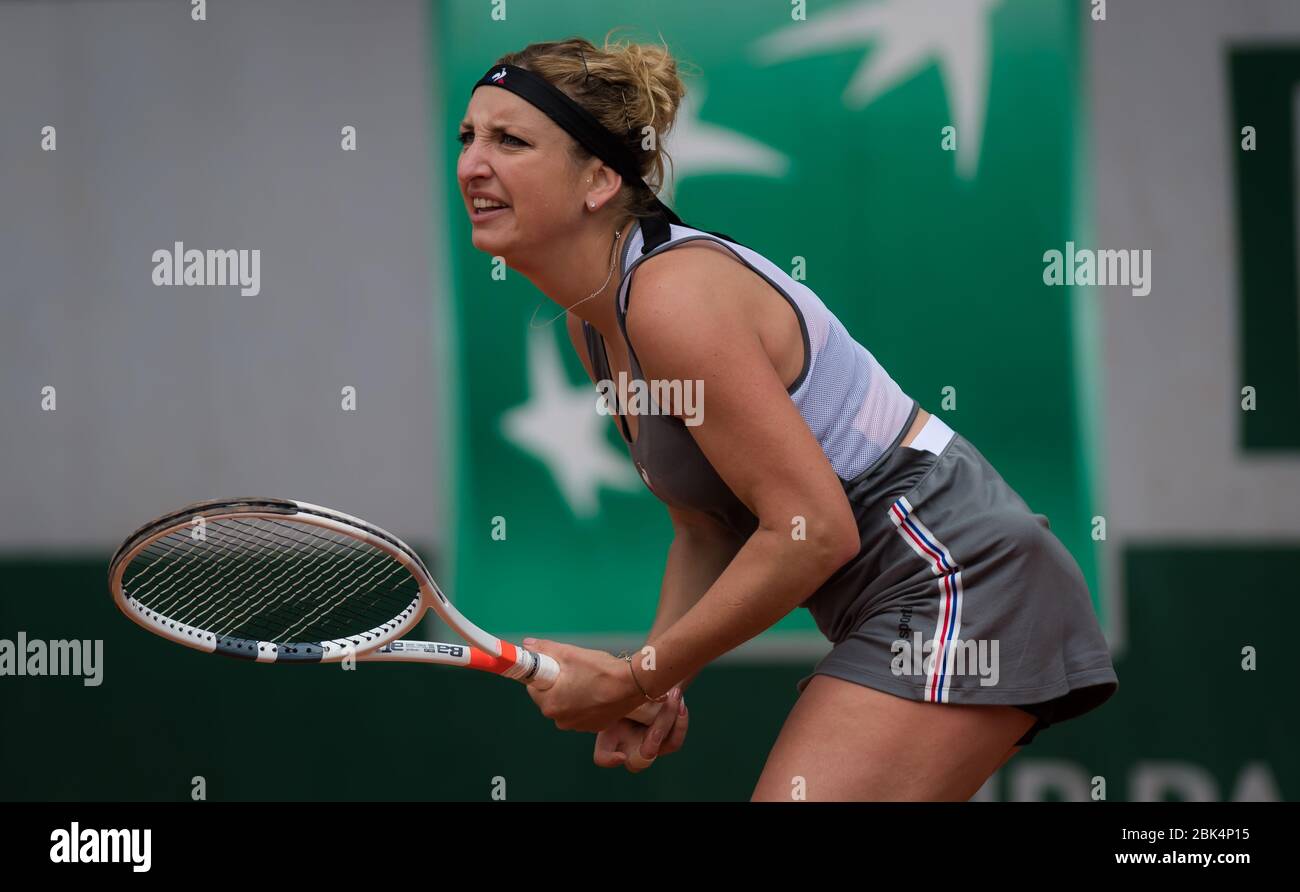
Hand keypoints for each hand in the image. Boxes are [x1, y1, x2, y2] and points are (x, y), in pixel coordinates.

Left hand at [524, 638, 652, 732]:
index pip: (533, 688)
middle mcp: (562, 721)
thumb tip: (527, 645)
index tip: (555, 666)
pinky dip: (586, 702)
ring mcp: (579, 727)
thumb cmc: (601, 670)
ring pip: (567, 705)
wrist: (634, 684)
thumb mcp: (570, 653)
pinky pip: (582, 712)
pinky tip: (598, 690)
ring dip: (572, 694)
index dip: (543, 674)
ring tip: (589, 679)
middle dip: (558, 684)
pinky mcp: (594, 727)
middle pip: (550, 698)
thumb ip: (545, 649)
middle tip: (574, 670)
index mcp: (551, 705)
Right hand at [595, 689, 688, 772]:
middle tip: (659, 722)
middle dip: (653, 740)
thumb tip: (621, 687)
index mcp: (609, 734)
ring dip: (670, 721)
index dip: (610, 761)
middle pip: (638, 762)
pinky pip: (674, 741)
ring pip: (663, 747)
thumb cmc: (626, 680)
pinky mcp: (665, 743)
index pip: (603, 757)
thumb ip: (620, 691)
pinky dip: (680, 722)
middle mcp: (627, 745)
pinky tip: (680, 703)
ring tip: (675, 696)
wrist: (648, 679)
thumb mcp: (619, 683)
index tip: (621, 756)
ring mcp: (647, 746)